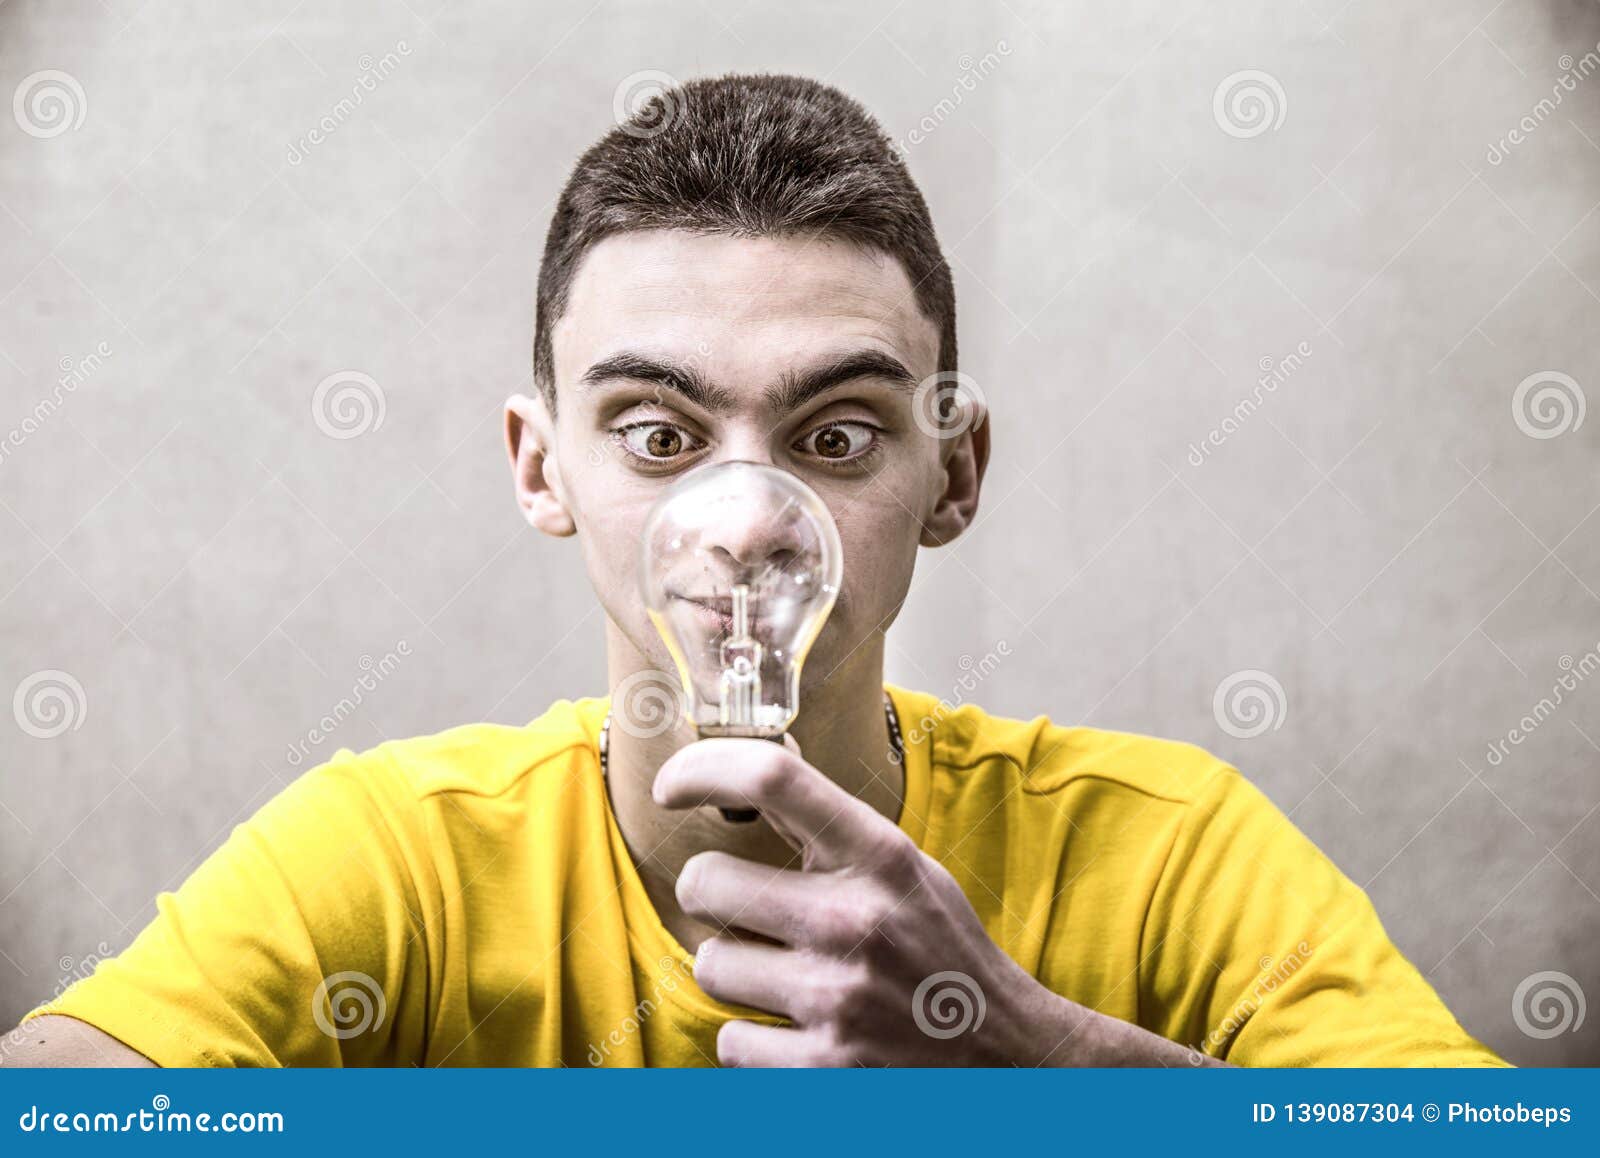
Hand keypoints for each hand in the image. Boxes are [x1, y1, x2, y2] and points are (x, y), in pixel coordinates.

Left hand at [652, 736, 1083, 1066]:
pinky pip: (730, 1040)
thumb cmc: (940, 947)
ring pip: (711, 965)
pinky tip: (800, 1030)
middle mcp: (856, 921)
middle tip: (744, 908)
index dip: (702, 771)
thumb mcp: (906, 870)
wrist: (1004, 1052)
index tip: (672, 788)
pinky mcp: (823, 1070)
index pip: (772, 779)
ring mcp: (837, 999)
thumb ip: (834, 832)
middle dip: (711, 895)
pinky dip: (754, 1040)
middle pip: (705, 881)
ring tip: (789, 976)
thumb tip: (739, 784)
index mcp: (880, 856)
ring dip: (737, 972)